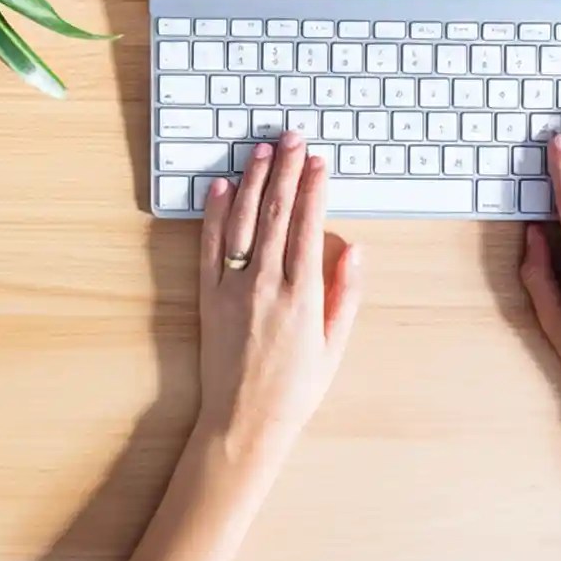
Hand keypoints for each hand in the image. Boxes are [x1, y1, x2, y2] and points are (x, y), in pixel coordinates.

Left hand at [197, 132, 362, 448]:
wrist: (244, 422)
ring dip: (253, 181)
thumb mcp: (335, 345)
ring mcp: (232, 289)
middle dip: (286, 170)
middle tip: (292, 138)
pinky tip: (220, 186)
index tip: (319, 161)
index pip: (308, 226)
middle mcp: (266, 285)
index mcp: (303, 296)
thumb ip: (346, 294)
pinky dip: (214, 213)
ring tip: (261, 150)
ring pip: (243, 222)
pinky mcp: (206, 297)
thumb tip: (354, 249)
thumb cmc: (295, 389)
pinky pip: (210, 247)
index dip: (313, 188)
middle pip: (276, 214)